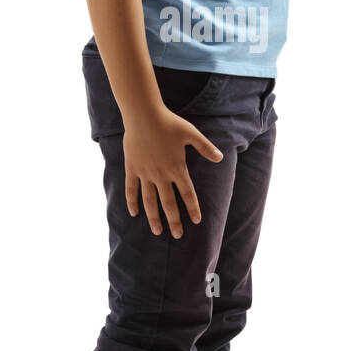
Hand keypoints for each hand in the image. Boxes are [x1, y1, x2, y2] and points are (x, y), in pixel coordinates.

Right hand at [123, 107, 223, 237]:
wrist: (143, 115)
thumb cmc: (168, 123)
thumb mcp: (191, 133)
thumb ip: (205, 147)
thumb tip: (220, 157)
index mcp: (177, 168)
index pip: (187, 194)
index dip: (192, 208)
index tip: (196, 221)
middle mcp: (161, 175)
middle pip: (168, 203)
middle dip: (174, 221)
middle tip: (178, 235)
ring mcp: (145, 173)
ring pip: (149, 201)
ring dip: (154, 217)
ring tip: (157, 231)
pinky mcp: (132, 168)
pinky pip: (131, 189)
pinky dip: (132, 202)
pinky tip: (133, 213)